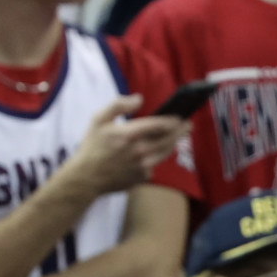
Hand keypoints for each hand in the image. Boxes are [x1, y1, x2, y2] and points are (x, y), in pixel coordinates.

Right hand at [67, 95, 189, 196]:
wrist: (88, 177)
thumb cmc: (92, 146)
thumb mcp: (98, 119)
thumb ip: (118, 105)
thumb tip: (139, 98)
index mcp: (129, 134)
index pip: (158, 126)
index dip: (171, 121)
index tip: (180, 117)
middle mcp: (139, 151)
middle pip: (167, 140)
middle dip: (180, 132)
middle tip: (189, 126)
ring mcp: (143, 166)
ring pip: (165, 153)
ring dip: (173, 143)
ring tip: (178, 136)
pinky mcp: (144, 177)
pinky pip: (154, 164)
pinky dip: (155, 157)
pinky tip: (152, 151)